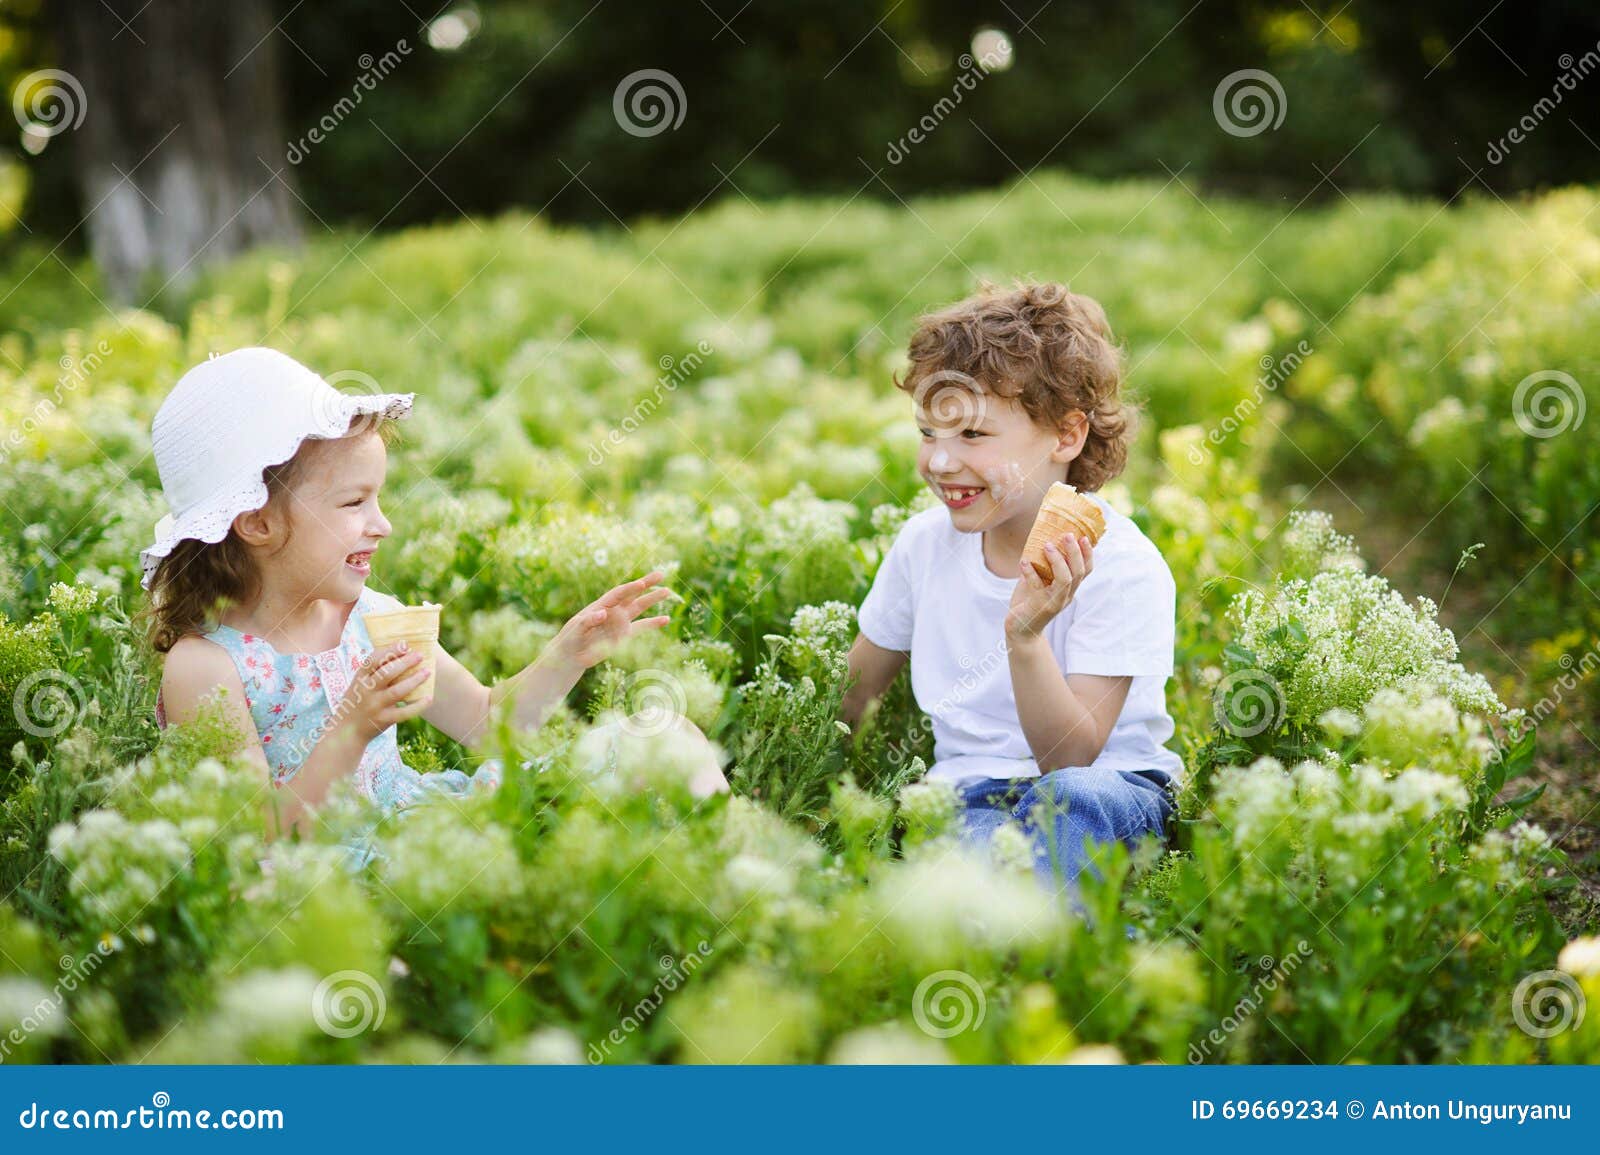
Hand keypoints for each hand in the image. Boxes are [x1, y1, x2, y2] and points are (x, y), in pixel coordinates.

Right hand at [336, 640, 431, 740]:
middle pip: (386, 673)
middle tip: (419, 655)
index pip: (372, 660)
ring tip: (427, 672)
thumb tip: (402, 654)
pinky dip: (418, 705)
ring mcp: (375, 706)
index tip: (404, 644)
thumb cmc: (358, 702)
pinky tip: (429, 698)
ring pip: (397, 691)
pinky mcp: (384, 720)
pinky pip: (404, 712)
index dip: (389, 651)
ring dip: (414, 681)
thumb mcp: (359, 684)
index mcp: (360, 678)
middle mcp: (366, 691)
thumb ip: (374, 672)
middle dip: (404, 662)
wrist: (347, 731)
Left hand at [550, 571, 673, 670]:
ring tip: (667, 591)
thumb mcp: (575, 629)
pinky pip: (642, 628)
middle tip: (660, 575)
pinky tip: (666, 619)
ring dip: (653, 600)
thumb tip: (603, 613)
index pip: (618, 594)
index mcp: (601, 605)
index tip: (641, 584)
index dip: (630, 589)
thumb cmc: (571, 638)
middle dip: (646, 584)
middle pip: (632, 595)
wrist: (572, 654)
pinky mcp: (625, 635)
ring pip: (639, 608)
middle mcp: (614, 610)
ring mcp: (620, 622)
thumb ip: (588, 621)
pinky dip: (654, 624)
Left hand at [1006, 534, 1092, 641]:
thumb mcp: (1039, 581)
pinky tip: (1023, 561)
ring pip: (1064, 580)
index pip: (1086, 570)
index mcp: (1069, 589)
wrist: (1020, 629)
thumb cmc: (1029, 601)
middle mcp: (1066, 596)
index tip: (1084, 537)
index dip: (1087, 554)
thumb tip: (1040, 539)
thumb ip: (1042, 566)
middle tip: (1067, 535)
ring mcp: (1054, 602)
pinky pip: (1037, 587)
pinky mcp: (1039, 607)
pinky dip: (1030, 573)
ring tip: (1047, 546)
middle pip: (1078, 573)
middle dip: (1074, 552)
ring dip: (1057, 561)